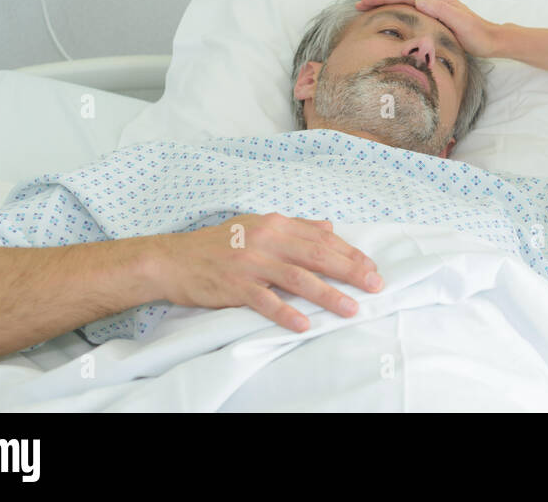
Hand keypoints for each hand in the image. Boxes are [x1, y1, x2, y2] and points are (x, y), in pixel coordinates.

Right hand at [151, 213, 382, 331]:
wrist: (173, 259)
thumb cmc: (219, 244)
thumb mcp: (258, 225)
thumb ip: (295, 227)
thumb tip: (329, 227)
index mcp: (276, 224)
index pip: (322, 238)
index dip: (350, 253)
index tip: (371, 267)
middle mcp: (267, 239)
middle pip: (318, 256)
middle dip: (350, 271)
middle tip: (374, 285)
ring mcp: (251, 262)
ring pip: (298, 278)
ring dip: (328, 295)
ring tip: (350, 308)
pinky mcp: (234, 286)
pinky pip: (266, 301)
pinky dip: (286, 313)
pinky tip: (305, 324)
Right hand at [355, 0, 501, 56]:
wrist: (493, 40)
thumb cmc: (478, 36)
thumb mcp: (461, 24)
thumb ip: (442, 11)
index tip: (366, 1)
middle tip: (360, 4)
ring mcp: (437, 6)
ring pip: (406, 1)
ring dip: (387, 3)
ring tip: (369, 7)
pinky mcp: (438, 14)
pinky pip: (412, 9)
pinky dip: (398, 9)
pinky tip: (391, 15)